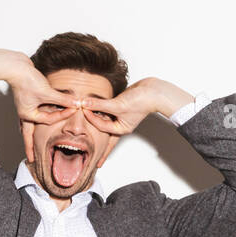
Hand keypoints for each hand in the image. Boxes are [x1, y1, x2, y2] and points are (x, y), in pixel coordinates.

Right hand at [0, 51, 77, 164]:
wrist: (15, 66)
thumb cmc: (26, 80)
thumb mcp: (47, 92)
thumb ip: (62, 100)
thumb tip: (77, 104)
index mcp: (28, 115)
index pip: (48, 120)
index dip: (61, 116)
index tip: (73, 112)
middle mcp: (25, 113)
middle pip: (28, 134)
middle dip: (30, 146)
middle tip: (31, 158)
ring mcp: (25, 107)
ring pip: (29, 125)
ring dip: (31, 135)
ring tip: (31, 145)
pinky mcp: (27, 99)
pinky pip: (33, 114)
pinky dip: (37, 119)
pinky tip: (38, 121)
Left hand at [80, 78, 194, 136]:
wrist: (153, 91)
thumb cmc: (141, 102)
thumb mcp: (118, 105)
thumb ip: (100, 105)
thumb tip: (84, 104)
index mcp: (121, 128)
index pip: (101, 126)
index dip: (91, 118)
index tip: (82, 110)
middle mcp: (119, 123)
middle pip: (102, 128)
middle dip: (93, 134)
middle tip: (82, 144)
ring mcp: (119, 114)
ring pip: (103, 116)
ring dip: (94, 116)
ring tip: (83, 122)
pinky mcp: (119, 104)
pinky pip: (105, 107)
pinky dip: (99, 106)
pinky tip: (92, 106)